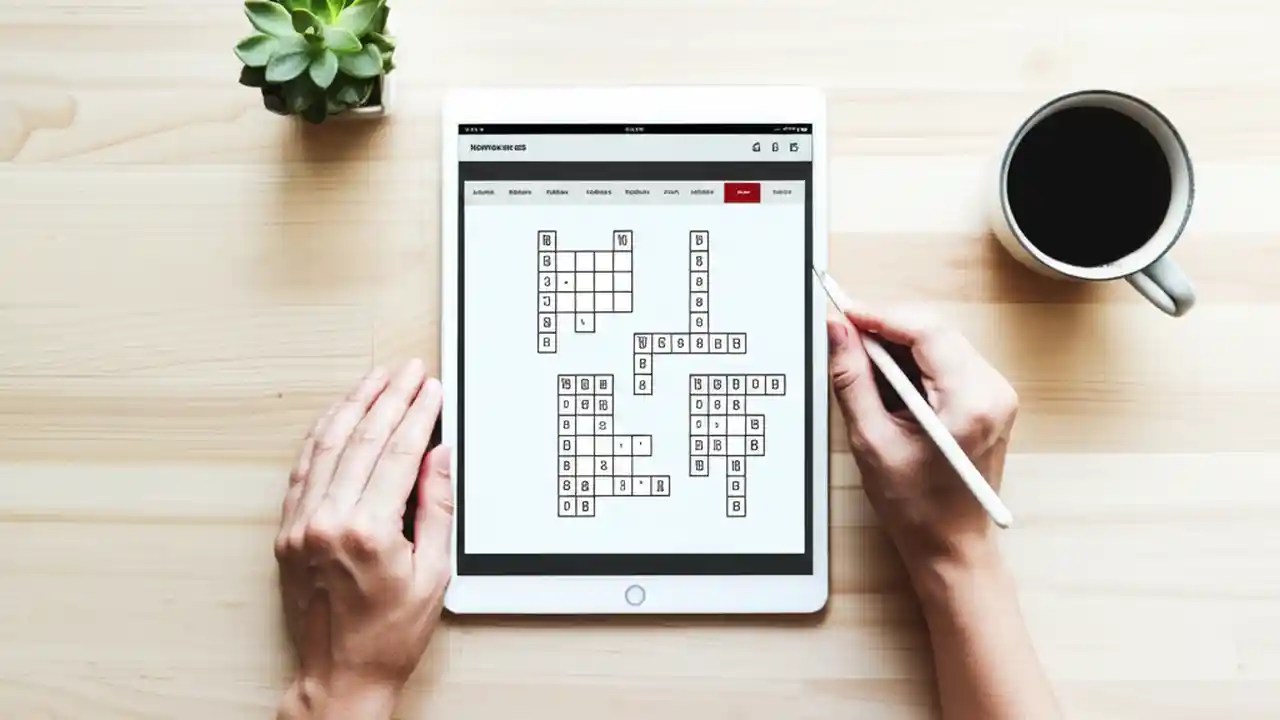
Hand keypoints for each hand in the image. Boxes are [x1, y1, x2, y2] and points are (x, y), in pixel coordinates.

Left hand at [273, 359, 452, 719]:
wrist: (339, 675)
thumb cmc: (387, 636)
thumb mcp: (432, 574)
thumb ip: (436, 508)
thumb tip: (438, 458)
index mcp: (367, 532)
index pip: (396, 453)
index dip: (417, 414)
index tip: (431, 390)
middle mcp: (327, 522)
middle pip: (361, 440)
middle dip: (389, 398)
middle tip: (409, 372)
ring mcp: (301, 525)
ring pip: (326, 446)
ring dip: (353, 406)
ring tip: (375, 380)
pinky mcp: (288, 532)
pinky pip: (302, 470)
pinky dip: (321, 436)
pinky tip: (337, 417)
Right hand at [827, 305, 1018, 579]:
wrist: (951, 545)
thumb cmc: (918, 508)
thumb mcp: (871, 440)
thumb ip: (852, 379)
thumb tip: (837, 332)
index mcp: (971, 403)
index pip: (925, 330)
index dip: (879, 314)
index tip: (843, 312)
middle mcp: (993, 391)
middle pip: (933, 330)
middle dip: (885, 328)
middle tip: (843, 337)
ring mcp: (996, 393)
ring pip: (938, 341)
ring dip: (897, 346)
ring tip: (861, 368)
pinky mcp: (988, 398)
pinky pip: (946, 360)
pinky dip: (912, 362)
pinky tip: (887, 383)